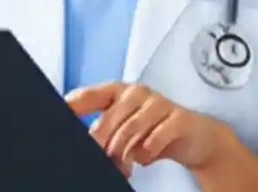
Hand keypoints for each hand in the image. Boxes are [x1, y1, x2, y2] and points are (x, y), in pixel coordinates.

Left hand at [66, 82, 231, 176]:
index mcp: (118, 91)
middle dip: (102, 145)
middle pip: (108, 120)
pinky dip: (146, 154)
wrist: (197, 137)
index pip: (87, 96)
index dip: (72, 106)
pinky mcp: (178, 118)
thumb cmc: (155, 130)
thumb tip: (87, 144)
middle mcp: (136, 92)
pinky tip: (145, 158)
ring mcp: (158, 102)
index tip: (60, 117)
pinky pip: (155, 139)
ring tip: (124, 167)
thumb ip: (105, 132)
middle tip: (103, 160)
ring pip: (130, 131)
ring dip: (123, 155)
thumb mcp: (126, 129)